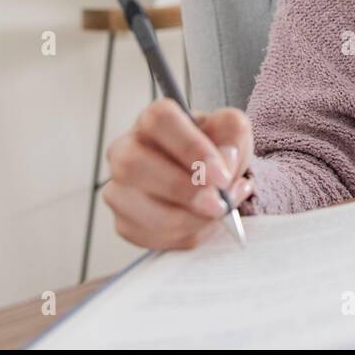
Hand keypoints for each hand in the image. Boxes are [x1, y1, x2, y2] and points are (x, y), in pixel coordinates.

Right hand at [103, 98, 254, 250]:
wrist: (215, 182)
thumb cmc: (218, 149)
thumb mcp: (234, 131)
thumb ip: (234, 135)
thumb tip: (225, 160)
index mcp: (154, 119)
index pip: (159, 121)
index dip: (190, 148)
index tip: (221, 175)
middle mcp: (127, 149)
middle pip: (132, 164)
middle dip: (180, 189)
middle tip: (217, 204)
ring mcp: (120, 188)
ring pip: (134, 206)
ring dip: (185, 218)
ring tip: (217, 213)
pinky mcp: (125, 222)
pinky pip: (146, 234)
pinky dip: (182, 235)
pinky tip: (203, 223)